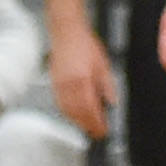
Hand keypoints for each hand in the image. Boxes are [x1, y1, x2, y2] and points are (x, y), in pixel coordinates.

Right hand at [49, 22, 116, 140]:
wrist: (66, 32)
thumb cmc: (84, 44)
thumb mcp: (102, 64)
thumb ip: (107, 86)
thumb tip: (112, 102)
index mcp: (82, 80)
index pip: (90, 109)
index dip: (97, 123)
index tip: (103, 131)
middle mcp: (69, 86)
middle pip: (78, 114)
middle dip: (88, 126)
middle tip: (97, 132)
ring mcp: (59, 86)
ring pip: (68, 112)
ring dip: (78, 121)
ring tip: (88, 126)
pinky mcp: (54, 85)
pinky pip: (61, 105)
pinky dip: (68, 113)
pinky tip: (75, 114)